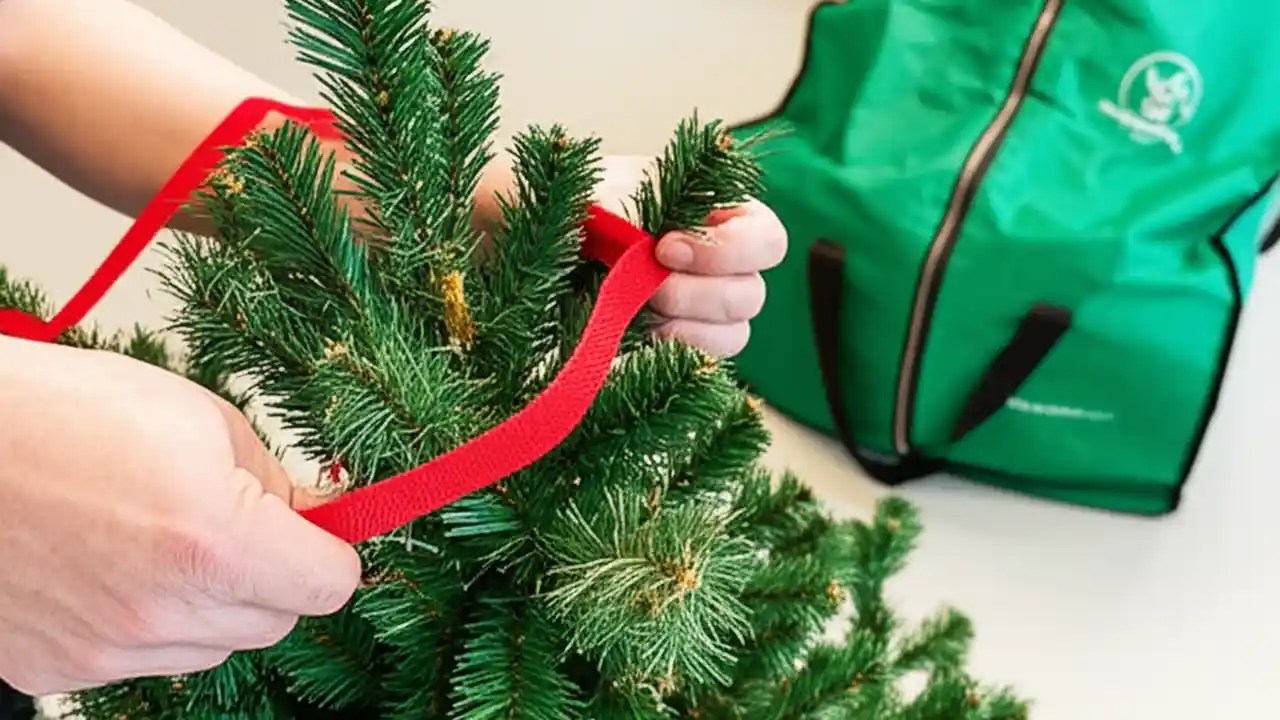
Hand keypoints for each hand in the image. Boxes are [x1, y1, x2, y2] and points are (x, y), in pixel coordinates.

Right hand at [0, 337, 359, 695]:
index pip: (329, 585)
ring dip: (210, 604)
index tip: (317, 534)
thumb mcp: (201, 418)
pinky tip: (110, 568)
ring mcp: (106, 649)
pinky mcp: (58, 668)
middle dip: (272, 577)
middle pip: (276, 622)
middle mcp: (162, 610)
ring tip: (156, 539)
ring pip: (213, 647)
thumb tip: (316, 518)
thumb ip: (275, 481)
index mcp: (214, 539)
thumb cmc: (62, 412)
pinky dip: (146, 624)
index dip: (329, 553)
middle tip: (233, 524)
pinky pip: (144, 660)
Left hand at [594, 155, 787, 356]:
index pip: (768, 242)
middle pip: (750, 296)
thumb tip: (650, 249)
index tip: (665, 248)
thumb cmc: (597, 204)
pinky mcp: (686, 344)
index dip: (727, 251)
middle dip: (693, 294)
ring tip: (640, 311)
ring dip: (684, 327)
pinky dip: (670, 350)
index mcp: (730, 219)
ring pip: (733, 335)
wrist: (562, 240)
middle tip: (645, 286)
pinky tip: (639, 334)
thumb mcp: (617, 192)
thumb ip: (645, 213)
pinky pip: (701, 360)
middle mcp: (731, 269)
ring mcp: (712, 313)